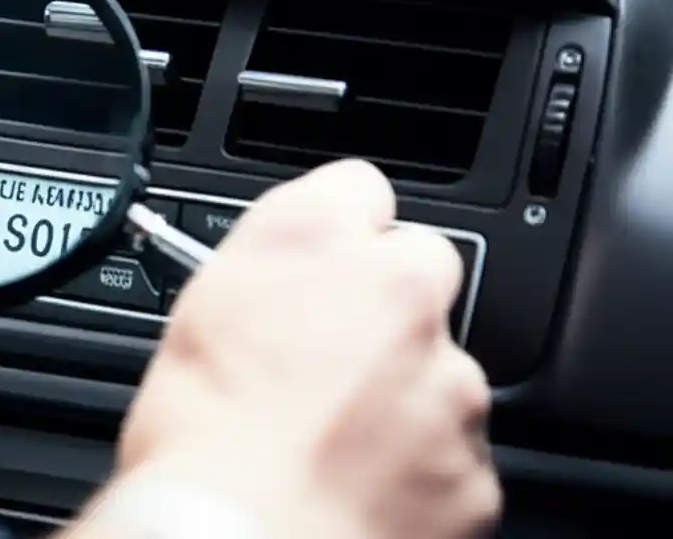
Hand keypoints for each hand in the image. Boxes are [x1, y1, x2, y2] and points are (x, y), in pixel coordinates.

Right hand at [64, 160, 498, 538]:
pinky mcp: (476, 465)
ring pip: (440, 371)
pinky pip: (453, 455)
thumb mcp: (200, 316)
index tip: (324, 264)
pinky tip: (355, 486)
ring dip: (400, 397)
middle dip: (386, 310)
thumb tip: (282, 268)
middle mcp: (398, 291)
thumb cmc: (197, 443)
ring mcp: (450, 382)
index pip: (356, 187)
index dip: (338, 231)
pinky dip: (417, 468)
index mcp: (315, 241)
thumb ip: (262, 268)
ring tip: (328, 443)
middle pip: (416, 272)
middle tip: (326, 363)